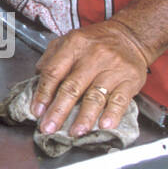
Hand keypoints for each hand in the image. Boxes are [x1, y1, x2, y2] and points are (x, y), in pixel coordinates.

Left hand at [30, 18, 153, 136]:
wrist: (129, 36)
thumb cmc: (96, 42)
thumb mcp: (69, 40)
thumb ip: (51, 58)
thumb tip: (37, 78)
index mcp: (74, 45)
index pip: (54, 72)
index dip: (43, 93)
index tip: (38, 111)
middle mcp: (93, 56)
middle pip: (72, 87)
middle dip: (59, 111)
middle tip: (49, 127)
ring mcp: (112, 68)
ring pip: (95, 96)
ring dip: (84, 118)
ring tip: (75, 132)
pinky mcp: (130, 80)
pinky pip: (120, 100)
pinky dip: (112, 114)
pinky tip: (104, 125)